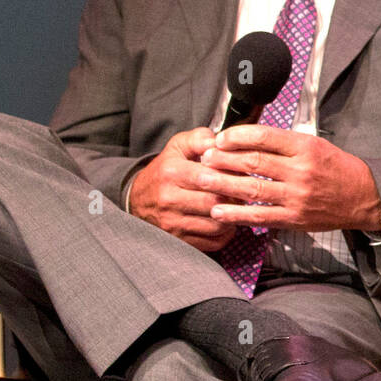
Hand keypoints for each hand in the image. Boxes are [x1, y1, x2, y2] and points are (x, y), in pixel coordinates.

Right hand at [127, 127, 237, 251]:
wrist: (137, 200)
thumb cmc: (165, 170)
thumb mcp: (178, 147)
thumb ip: (201, 139)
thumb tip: (223, 141)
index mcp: (171, 173)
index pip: (209, 177)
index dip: (231, 176)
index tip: (239, 174)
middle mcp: (169, 199)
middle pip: (215, 202)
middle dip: (235, 197)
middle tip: (243, 191)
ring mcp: (173, 223)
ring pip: (216, 224)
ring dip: (232, 216)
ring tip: (234, 205)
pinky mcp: (179, 240)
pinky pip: (213, 242)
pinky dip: (226, 233)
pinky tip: (226, 220)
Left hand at [197, 125, 380, 232]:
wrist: (363, 197)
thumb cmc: (337, 168)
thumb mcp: (315, 145)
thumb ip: (284, 143)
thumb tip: (247, 140)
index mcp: (305, 147)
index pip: (263, 137)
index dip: (236, 137)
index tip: (219, 139)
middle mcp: (300, 171)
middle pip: (253, 162)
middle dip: (223, 159)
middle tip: (204, 158)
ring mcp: (297, 196)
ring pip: (251, 188)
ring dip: (222, 184)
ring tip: (202, 180)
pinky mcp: (294, 218)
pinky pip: (259, 216)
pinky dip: (236, 214)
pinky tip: (218, 211)